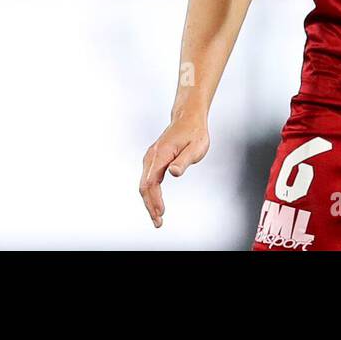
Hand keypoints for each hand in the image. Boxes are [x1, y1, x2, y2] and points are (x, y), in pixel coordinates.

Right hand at [139, 114, 209, 228]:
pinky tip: (156, 203)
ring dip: (149, 201)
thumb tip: (173, 173)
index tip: (161, 212)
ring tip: (157, 217)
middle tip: (158, 222)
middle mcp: (152, 156)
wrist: (188, 118)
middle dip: (150, 205)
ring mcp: (151, 158)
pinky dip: (150, 193)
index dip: (155, 199)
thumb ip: (184, 161)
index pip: (152, 182)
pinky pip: (148, 180)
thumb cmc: (194, 132)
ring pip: (144, 184)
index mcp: (161, 154)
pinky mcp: (153, 160)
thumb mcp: (196, 147)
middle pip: (144, 186)